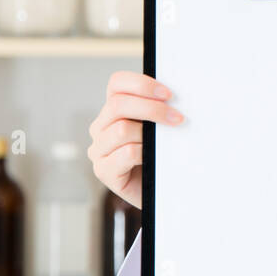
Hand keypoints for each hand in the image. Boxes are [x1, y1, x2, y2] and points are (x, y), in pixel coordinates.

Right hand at [87, 71, 183, 210]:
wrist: (160, 192)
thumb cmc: (160, 157)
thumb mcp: (158, 128)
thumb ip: (159, 110)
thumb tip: (177, 98)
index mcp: (113, 110)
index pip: (117, 83)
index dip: (142, 84)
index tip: (169, 94)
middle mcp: (101, 127)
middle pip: (118, 105)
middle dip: (152, 109)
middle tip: (177, 118)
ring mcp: (99, 150)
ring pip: (121, 129)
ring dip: (148, 134)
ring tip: (165, 144)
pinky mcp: (103, 171)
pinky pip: (125, 153)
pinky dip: (143, 153)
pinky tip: (152, 158)